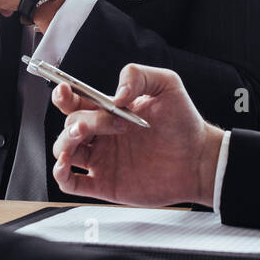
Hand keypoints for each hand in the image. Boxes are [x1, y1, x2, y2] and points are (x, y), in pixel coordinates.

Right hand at [51, 64, 224, 206]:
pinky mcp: (105, 184)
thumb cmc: (184, 123)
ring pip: (64, 151)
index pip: (76, 102)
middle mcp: (102, 135)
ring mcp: (102, 160)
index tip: (64, 90)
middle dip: (80, 121)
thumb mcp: (166, 85)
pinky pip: (72, 183)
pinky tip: (65, 168)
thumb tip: (115, 94)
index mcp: (109, 111)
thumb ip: (137, 76)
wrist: (198, 159)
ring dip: (63, 144)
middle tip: (112, 123)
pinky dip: (60, 176)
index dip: (64, 95)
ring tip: (81, 139)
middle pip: (70, 125)